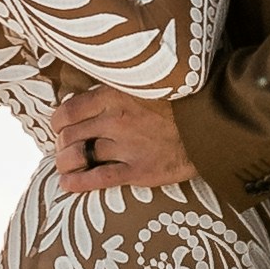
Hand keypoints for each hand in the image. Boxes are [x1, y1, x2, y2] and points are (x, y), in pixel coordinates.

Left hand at [52, 86, 192, 195]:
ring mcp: (127, 147)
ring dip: (65, 162)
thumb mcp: (144, 84)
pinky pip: (99, 178)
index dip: (58, 121)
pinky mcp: (139, 170)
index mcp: (116, 94)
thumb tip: (79, 96)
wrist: (212, 124)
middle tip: (64, 148)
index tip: (59, 126)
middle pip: (70, 135)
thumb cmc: (179, 100)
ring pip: (79, 156)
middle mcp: (116, 120)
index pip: (69, 109)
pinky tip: (67, 184)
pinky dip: (78, 183)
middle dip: (61, 144)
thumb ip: (114, 89)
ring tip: (65, 165)